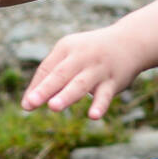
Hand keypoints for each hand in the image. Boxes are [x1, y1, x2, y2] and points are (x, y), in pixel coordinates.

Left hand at [21, 24, 142, 118]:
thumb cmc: (92, 53)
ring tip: (53, 107)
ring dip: (66, 96)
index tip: (27, 105)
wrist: (131, 42)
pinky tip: (93, 116)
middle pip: (60, 75)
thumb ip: (51, 76)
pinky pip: (105, 95)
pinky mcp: (113, 82)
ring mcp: (97, 69)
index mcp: (66, 48)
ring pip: (80, 84)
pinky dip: (99, 105)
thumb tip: (27, 102)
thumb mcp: (71, 56)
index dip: (37, 87)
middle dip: (45, 89)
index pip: (47, 69)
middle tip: (31, 103)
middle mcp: (81, 57)